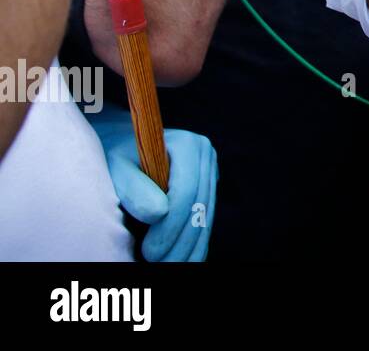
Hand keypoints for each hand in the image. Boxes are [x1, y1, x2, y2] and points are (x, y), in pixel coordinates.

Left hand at [93, 113, 216, 261]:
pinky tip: (179, 262)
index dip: (171, 226)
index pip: (187, 191)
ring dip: (188, 249)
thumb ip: (133, 187)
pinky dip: (192, 245)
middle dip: (180, 244)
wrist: (119, 147)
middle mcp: (205, 156)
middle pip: (199, 209)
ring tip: (167, 269)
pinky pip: (204, 221)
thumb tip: (158, 214)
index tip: (149, 253)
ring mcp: (209, 172)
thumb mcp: (115, 167)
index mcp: (189, 145)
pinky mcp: (207, 188)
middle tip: (158, 269)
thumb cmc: (112, 157)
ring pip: (206, 219)